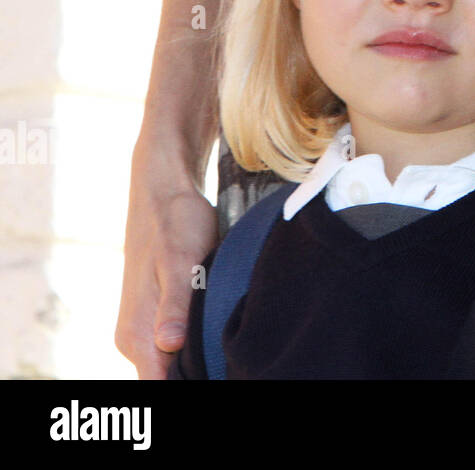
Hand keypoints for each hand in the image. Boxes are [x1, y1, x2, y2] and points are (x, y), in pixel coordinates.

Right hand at [115, 142, 216, 378]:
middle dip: (203, 370)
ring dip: (202, 356)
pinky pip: (176, 346)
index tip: (224, 367)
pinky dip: (199, 343)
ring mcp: (143, 329)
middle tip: (238, 354)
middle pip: (169, 378)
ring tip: (233, 339)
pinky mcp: (156, 316)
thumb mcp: (181, 261)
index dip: (195, 379)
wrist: (164, 192)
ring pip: (174, 363)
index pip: (161, 385)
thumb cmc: (175, 223)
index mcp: (136, 335)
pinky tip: (222, 328)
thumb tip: (169, 345)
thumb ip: (174, 306)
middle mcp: (133, 339)